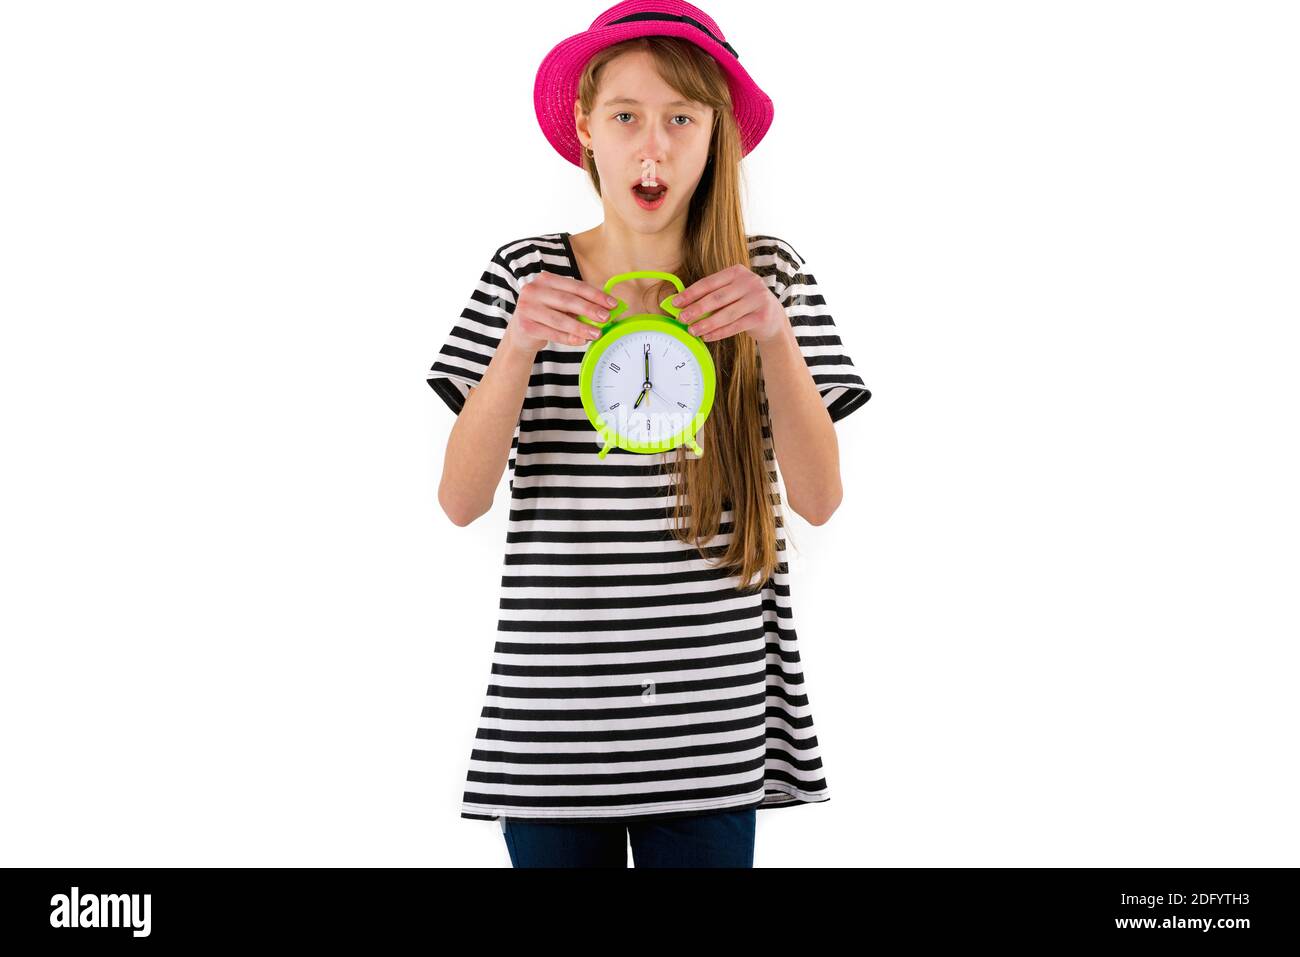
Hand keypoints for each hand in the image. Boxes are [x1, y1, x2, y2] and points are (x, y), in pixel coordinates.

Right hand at [502, 272, 617, 354]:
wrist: (521, 332)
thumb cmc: (546, 314)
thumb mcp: (560, 304)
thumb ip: (579, 303)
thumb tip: (606, 309)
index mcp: (546, 279)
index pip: (575, 286)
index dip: (595, 295)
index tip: (612, 304)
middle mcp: (534, 290)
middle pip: (567, 300)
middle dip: (590, 309)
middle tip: (606, 318)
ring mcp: (527, 308)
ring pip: (560, 319)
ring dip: (581, 327)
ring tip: (596, 334)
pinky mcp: (526, 326)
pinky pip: (552, 333)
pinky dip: (568, 338)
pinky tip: (581, 341)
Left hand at [672, 264, 786, 344]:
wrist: (773, 317)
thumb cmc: (745, 303)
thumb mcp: (731, 293)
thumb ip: (711, 295)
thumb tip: (682, 305)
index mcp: (737, 272)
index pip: (709, 282)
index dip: (691, 293)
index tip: (676, 303)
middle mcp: (749, 282)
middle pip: (717, 298)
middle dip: (696, 309)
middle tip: (681, 318)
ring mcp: (758, 299)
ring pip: (726, 313)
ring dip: (706, 323)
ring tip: (692, 330)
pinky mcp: (762, 316)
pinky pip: (735, 326)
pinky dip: (719, 333)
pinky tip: (707, 337)